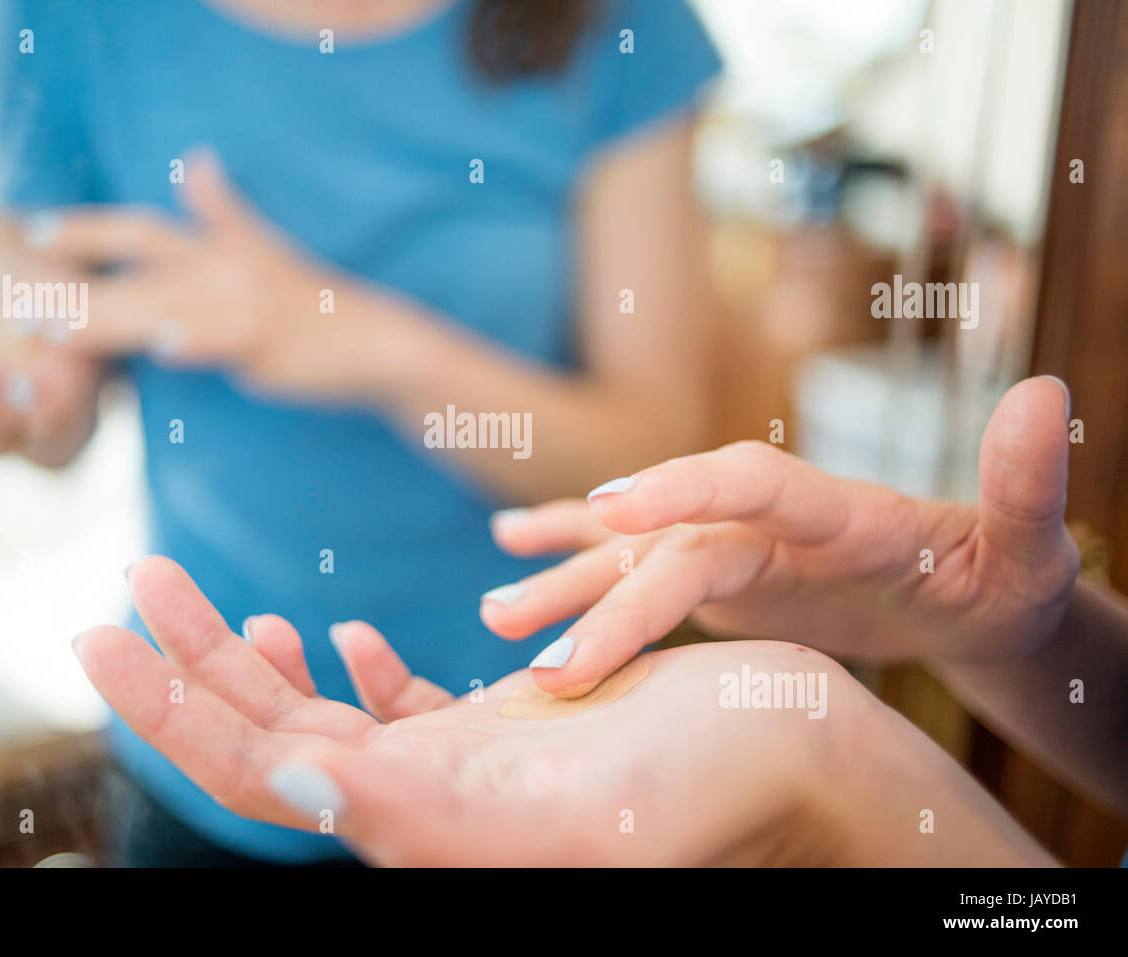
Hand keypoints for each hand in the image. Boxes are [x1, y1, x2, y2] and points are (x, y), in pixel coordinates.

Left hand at [36, 152, 407, 402]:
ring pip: (161, 307)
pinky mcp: (264, 340)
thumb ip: (223, 212)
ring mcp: (241, 303)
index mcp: (217, 248)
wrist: (370, 338)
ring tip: (54, 333)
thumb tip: (197, 161)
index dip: (86, 228)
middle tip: (15, 293)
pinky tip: (163, 348)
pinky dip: (192, 341)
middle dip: (73, 279)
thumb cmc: (310, 302)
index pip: (140, 230)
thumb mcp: (264, 247)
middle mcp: (222, 266)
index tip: (32, 229)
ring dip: (104, 320)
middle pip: (136, 263)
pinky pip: (220, 340)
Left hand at [74, 556, 862, 865]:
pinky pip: (400, 706)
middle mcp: (421, 801)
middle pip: (269, 728)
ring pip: (322, 708)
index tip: (98, 631)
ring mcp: (459, 768)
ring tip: (205, 591)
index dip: (165, 705)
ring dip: (257, 650)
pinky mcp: (503, 736)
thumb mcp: (549, 806)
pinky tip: (335, 629)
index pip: (252, 768)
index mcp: (415, 822)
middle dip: (190, 654)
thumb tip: (279, 771)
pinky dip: (355, 665)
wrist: (794, 759)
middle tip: (135, 576)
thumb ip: (409, 798)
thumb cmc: (701, 784)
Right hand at [480, 376, 1080, 695]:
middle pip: (672, 545)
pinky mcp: (724, 574)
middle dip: (601, 591)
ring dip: (566, 581)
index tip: (611, 512)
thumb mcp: (1033, 546)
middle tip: (533, 646)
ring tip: (496, 613)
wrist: (972, 592)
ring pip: (636, 558)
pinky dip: (578, 558)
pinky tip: (517, 553)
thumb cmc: (1007, 575)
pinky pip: (640, 566)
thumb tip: (1048, 391)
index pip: (748, 481)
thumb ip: (1026, 484)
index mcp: (836, 510)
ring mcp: (741, 546)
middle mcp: (771, 521)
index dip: (680, 491)